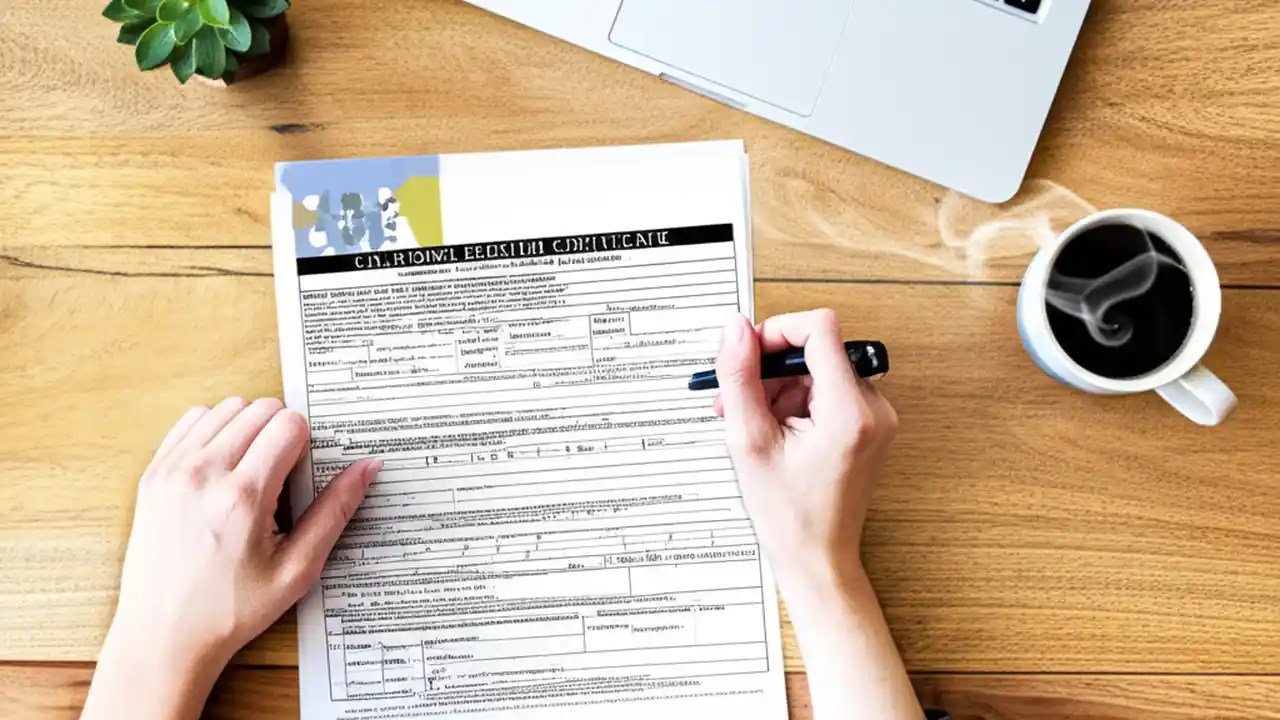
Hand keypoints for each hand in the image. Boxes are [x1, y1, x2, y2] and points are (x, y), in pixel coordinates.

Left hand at [83, 397, 380, 719]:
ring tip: (251, 469)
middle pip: (259, 408)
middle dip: (279, 431)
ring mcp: (172, 471)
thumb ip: (335, 511)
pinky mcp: (153, 475)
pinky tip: (224, 465)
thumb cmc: (230, 610)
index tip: (299, 475)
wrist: (163, 636)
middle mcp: (203, 475)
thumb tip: (367, 467)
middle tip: (280, 473)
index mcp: (243, 497)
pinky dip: (214, 431)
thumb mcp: (298, 569)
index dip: (305, 444)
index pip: (289, 423)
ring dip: (247, 427)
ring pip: (226, 407)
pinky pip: (191, 421)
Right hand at [714, 309, 896, 590]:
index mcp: (849, 411)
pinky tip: (775, 430)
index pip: (820, 329)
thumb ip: (740, 378)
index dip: (778, 331)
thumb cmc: (789, 516)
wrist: (817, 559)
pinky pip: (829, 391)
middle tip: (738, 397)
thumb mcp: (748, 441)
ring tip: (753, 422)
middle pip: (818, 350)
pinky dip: (797, 402)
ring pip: (820, 370)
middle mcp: (873, 409)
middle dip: (771, 368)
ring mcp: (876, 418)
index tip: (751, 352)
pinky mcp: (869, 425)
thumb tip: (736, 330)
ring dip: (779, 388)